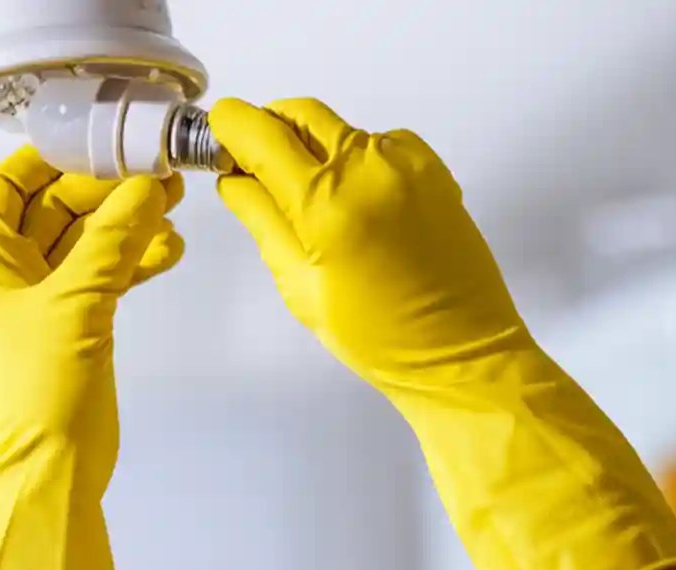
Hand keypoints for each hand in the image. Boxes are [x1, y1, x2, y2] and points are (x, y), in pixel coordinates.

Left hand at [0, 148, 182, 569]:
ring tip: (176, 202)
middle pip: (51, 213)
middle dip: (103, 191)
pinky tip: (171, 251)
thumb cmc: (44, 384)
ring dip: (126, 225)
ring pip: (84, 247)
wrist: (52, 471)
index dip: (41, 159)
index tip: (90, 139)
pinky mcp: (74, 331)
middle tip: (154, 171)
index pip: (3, 190)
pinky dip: (132, 264)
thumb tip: (147, 184)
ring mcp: (41, 307)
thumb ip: (114, 238)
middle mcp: (7, 280)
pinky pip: (101, 282)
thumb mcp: (78, 301)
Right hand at [210, 97, 528, 383]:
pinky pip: (377, 143)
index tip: (217, 139)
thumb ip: (261, 219)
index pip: (260, 132)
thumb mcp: (298, 286)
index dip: (229, 126)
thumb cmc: (371, 335)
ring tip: (313, 202)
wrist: (458, 350)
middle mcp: (367, 166)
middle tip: (256, 167)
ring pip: (338, 128)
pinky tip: (358, 205)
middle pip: (299, 113)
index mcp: (326, 202)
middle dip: (268, 129)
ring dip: (311, 147)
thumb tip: (232, 176)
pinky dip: (354, 159)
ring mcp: (405, 161)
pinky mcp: (432, 166)